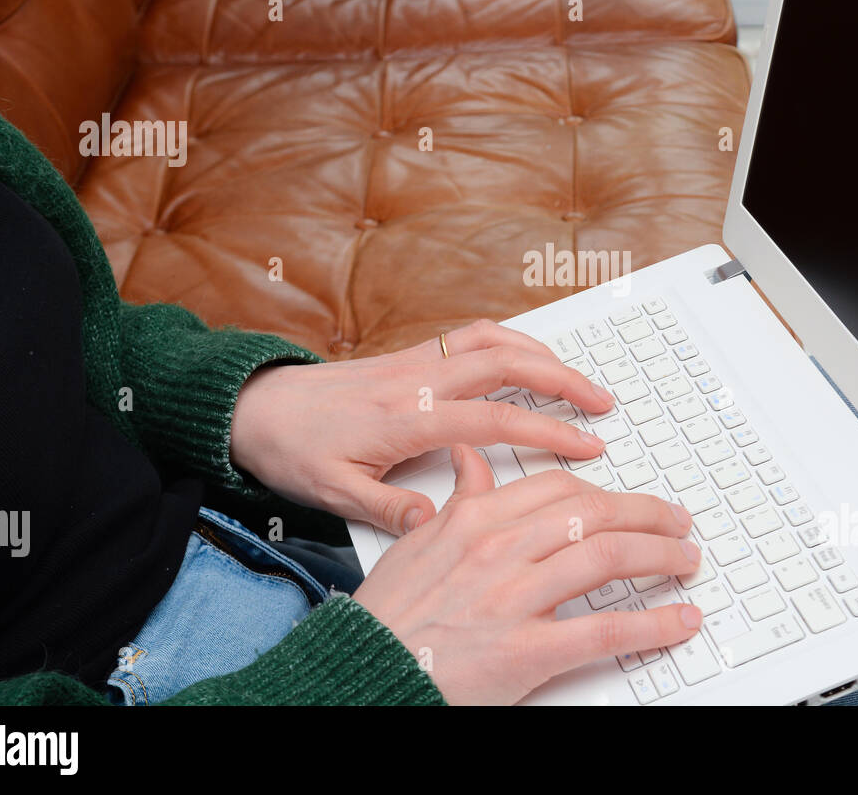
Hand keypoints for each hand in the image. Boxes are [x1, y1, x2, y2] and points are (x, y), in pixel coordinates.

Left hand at [229, 320, 614, 534]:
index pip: (493, 418)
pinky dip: (509, 341)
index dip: (547, 429)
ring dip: (541, 353)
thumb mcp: (331, 492)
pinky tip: (527, 359)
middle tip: (604, 403)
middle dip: (562, 379)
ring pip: (492, 339)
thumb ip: (387, 508)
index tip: (588, 445)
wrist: (254, 406)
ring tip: (578, 378)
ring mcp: (415, 361)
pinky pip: (471, 337)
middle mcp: (417, 380)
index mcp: (405, 417)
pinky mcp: (410, 356)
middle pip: (506, 363)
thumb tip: (437, 522)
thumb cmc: (292, 449)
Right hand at [354, 445, 703, 704]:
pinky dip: (653, 625)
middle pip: (594, 514)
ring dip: (660, 555)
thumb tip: (471, 456)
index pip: (560, 489)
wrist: (362, 673)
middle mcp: (499, 550)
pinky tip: (680, 621)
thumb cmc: (388, 617)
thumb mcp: (418, 543)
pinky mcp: (527, 650)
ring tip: (686, 560)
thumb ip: (459, 499)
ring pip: (607, 557)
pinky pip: (605, 631)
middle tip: (677, 524)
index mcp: (475, 520)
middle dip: (648, 515)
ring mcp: (514, 599)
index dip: (607, 492)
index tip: (630, 501)